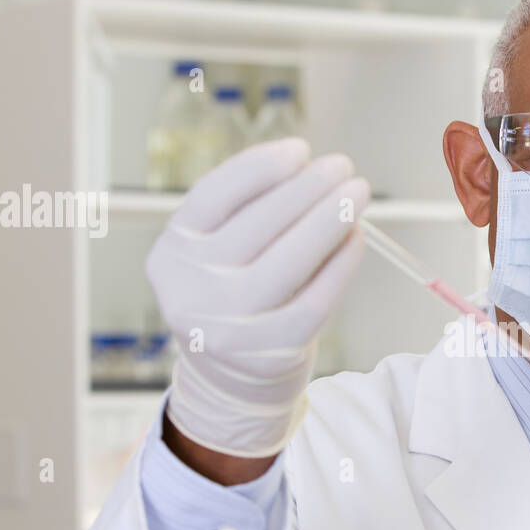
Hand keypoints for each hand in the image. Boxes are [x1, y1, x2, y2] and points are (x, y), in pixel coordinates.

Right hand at [145, 139, 368, 458]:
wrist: (229, 379)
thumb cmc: (232, 296)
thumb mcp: (216, 254)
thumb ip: (248, 213)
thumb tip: (310, 169)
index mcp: (172, 253)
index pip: (213, 197)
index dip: (260, 168)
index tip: (299, 149)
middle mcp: (192, 290)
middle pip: (258, 225)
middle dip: (307, 188)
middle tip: (342, 166)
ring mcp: (230, 326)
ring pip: (289, 261)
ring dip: (330, 219)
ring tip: (357, 194)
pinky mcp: (271, 352)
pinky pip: (316, 299)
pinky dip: (341, 264)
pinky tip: (356, 237)